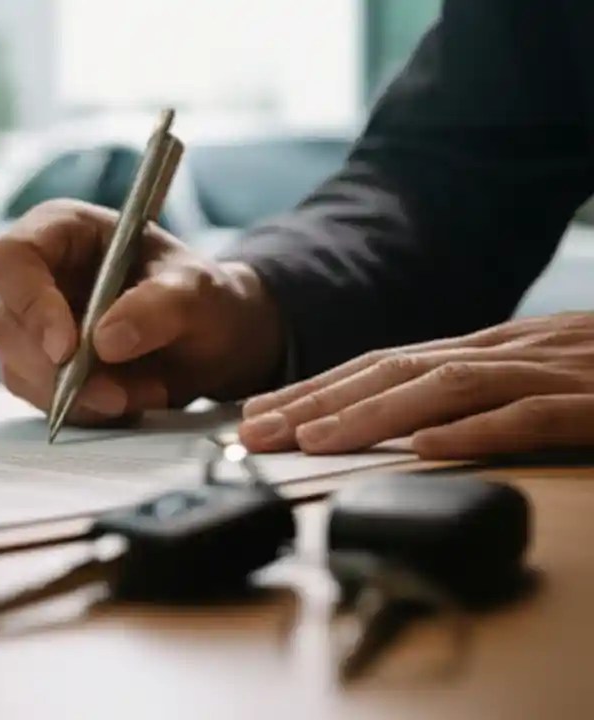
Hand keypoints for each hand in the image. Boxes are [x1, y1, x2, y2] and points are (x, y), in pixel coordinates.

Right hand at [0, 199, 284, 423]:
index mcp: (62, 231)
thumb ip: (158, 306)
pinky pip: (42, 399)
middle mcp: (37, 276)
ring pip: (20, 369)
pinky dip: (86, 410)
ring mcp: (34, 326)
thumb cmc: (201, 296)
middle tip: (116, 392)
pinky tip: (129, 400)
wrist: (213, 340)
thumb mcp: (197, 291)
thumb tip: (105, 341)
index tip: (67, 348)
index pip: (10, 259)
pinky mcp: (42, 368)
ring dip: (78, 395)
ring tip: (141, 393)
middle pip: (7, 325)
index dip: (29, 302)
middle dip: (58, 369)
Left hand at [238, 313, 593, 458]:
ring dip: (371, 414)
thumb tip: (404, 426)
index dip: (315, 387)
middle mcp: (511, 349)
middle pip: (394, 369)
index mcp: (491, 346)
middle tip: (253, 432)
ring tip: (313, 440)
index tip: (256, 414)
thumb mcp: (537, 379)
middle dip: (316, 400)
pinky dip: (478, 430)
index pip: (383, 364)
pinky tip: (428, 450)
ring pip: (447, 387)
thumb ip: (476, 393)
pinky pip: (533, 415)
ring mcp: (556, 371)